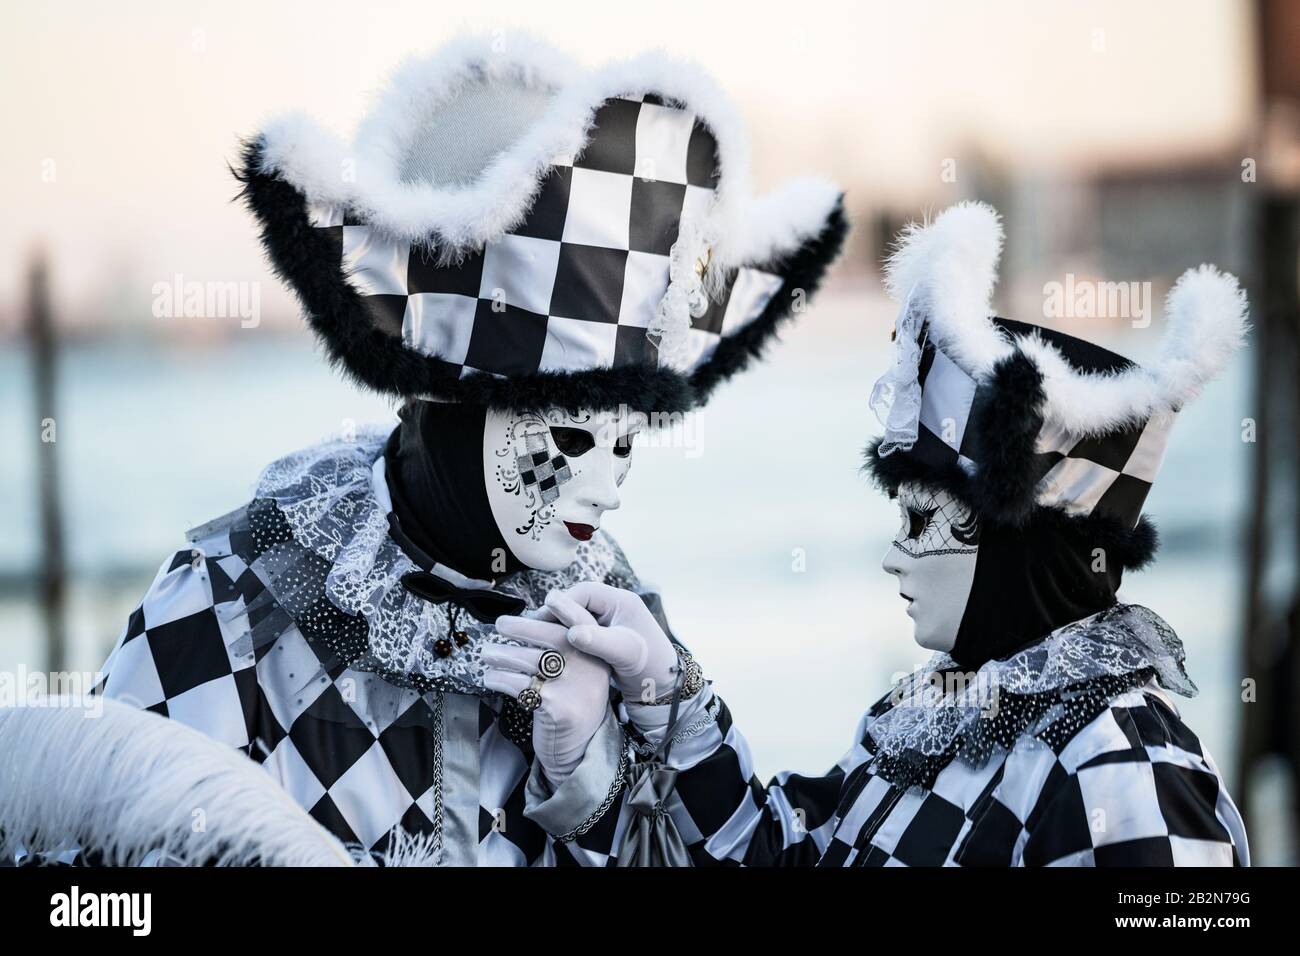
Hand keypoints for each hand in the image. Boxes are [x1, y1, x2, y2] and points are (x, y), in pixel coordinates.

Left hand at [482, 609, 611, 787]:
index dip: (566, 607)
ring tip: (487, 654)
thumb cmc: (572, 703)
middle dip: (521, 627)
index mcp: (597, 654)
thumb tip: (529, 621)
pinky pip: (518, 684)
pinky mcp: (554, 706)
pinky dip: (498, 679)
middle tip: (501, 624)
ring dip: (501, 654)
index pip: (583, 623)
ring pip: (528, 659)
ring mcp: (573, 686)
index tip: (550, 597)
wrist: (577, 748)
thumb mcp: (581, 674)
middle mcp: (590, 667)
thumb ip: (568, 649)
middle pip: (550, 635)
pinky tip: (490, 678)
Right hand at [545, 583, 678, 704]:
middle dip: (556, 614)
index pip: (582, 592)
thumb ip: (597, 640)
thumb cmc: (650, 667)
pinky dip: (568, 636)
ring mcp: (611, 620)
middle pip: (577, 601)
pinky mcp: (606, 635)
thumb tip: (571, 632)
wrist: (664, 687)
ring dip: (560, 625)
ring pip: (577, 616)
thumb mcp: (624, 652)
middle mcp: (615, 606)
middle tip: (534, 629)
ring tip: (539, 638)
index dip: (559, 604)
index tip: (540, 619)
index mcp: (621, 601)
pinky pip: (581, 629)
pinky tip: (554, 648)